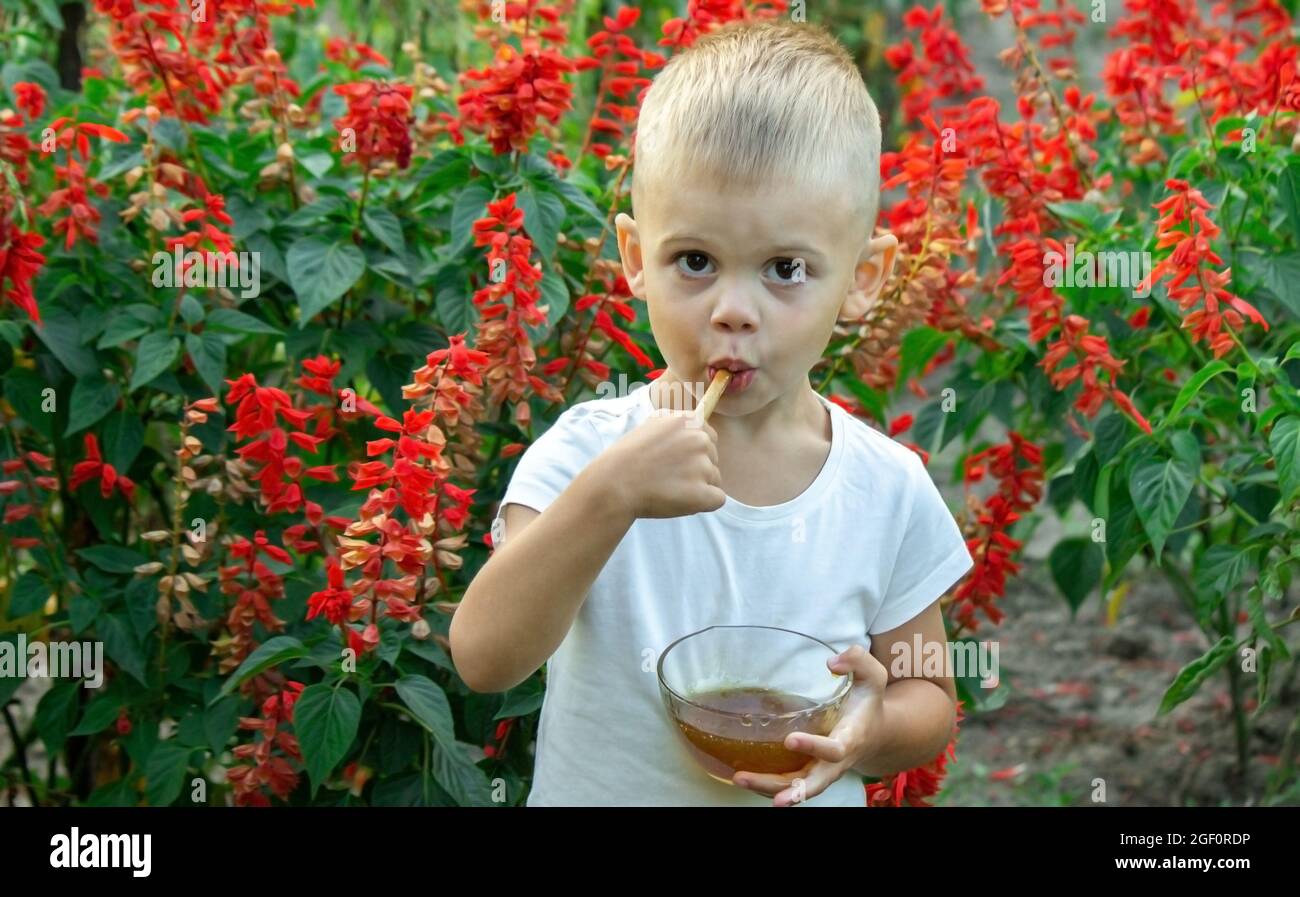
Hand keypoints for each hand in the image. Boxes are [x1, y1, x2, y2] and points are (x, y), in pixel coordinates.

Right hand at [596, 412, 725, 519]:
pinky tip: (680, 501)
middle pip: (713, 458)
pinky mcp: (704, 493)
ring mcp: (703, 466)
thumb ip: (677, 425)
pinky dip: (702, 503)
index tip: (675, 460)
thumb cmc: (627, 458)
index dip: (694, 452)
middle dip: (697, 469)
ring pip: (714, 480)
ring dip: (697, 487)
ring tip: (669, 489)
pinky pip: (717, 500)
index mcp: (689, 421)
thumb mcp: (651, 425)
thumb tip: (697, 429)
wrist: (614, 484)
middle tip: (668, 476)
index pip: (710, 437)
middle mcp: (700, 439)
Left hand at [732, 645, 889, 806]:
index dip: (814, 747)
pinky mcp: (809, 772)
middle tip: (771, 795)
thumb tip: (831, 663)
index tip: (790, 739)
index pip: (835, 750)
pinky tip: (744, 778)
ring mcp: (822, 770)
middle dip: (792, 790)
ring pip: (797, 788)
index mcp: (851, 738)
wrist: (876, 733)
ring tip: (741, 780)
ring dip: (769, 788)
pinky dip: (767, 784)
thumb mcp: (873, 676)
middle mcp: (836, 761)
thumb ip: (858, 661)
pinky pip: (789, 783)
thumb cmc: (867, 702)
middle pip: (815, 783)